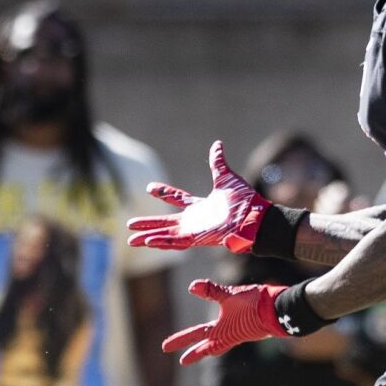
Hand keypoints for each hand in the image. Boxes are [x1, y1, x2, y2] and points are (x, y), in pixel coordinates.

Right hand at [127, 140, 272, 251]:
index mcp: (201, 206)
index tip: (149, 187)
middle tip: (130, 224)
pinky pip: (175, 241)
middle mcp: (195, 220)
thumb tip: (217, 144)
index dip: (164, 193)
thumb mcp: (226, 177)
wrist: (255, 216)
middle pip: (165, 222)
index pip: (178, 199)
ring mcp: (195, 230)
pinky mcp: (197, 238)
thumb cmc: (244, 200)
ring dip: (148, 236)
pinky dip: (161, 241)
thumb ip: (217, 163)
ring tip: (131, 239)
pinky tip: (146, 241)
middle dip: (148, 223)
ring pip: (166, 234)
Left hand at [161, 281, 289, 364]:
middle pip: (208, 346)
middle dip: (194, 351)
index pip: (196, 336)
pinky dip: (226, 335)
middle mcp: (230, 336)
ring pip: (221, 342)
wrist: (281, 312)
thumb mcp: (230, 295)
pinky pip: (233, 335)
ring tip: (204, 347)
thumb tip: (191, 286)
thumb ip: (212, 291)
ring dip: (210, 345)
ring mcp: (241, 333)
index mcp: (221, 331)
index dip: (180, 341)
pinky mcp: (250, 329)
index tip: (165, 348)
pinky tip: (229, 329)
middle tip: (182, 361)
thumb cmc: (254, 304)